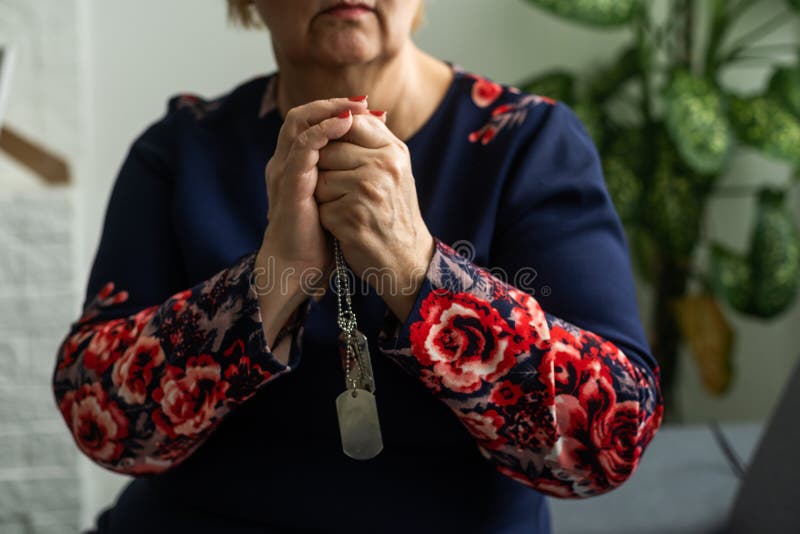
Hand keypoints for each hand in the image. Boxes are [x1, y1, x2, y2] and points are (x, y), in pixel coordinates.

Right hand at [258, 97, 368, 298]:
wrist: (302, 264)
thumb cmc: (322, 235)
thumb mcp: (340, 196)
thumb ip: (348, 172)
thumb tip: (376, 153)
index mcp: (298, 163)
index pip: (312, 121)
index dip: (337, 109)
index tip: (367, 106)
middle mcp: (287, 162)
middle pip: (302, 115)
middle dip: (332, 104)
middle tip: (361, 101)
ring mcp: (285, 171)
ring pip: (297, 124)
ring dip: (326, 111)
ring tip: (353, 108)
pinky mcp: (290, 185)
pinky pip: (302, 149)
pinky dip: (322, 132)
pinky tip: (342, 126)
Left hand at [315, 112, 434, 320]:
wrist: (407, 260)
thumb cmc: (395, 212)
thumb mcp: (395, 170)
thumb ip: (374, 138)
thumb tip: (349, 107)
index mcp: (394, 151)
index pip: (350, 122)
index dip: (332, 134)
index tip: (330, 151)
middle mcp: (383, 167)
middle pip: (328, 150)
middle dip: (324, 168)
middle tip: (338, 187)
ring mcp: (367, 192)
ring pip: (320, 178)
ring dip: (323, 194)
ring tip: (343, 207)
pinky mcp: (351, 217)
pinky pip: (320, 205)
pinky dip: (326, 217)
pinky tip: (342, 226)